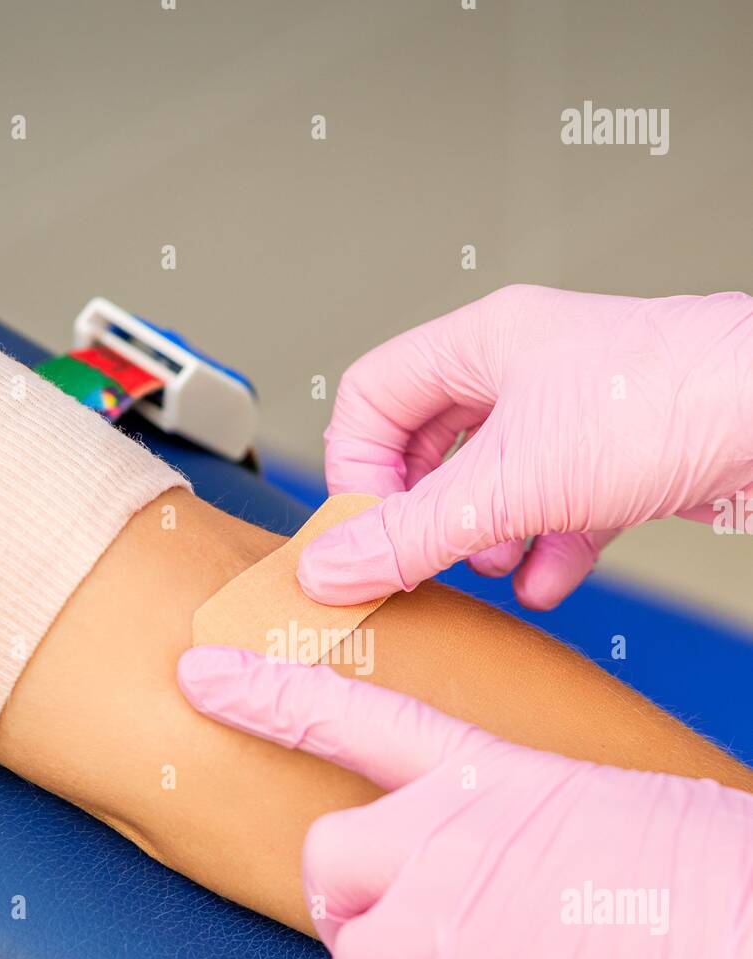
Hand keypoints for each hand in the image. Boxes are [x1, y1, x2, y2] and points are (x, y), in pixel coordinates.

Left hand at [179, 646, 752, 958]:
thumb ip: (508, 824)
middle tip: (407, 925)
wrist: (747, 943)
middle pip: (325, 867)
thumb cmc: (701, 872)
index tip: (204, 675)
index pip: (354, 719)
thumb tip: (493, 871)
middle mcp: (440, 844)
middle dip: (352, 903)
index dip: (271, 696)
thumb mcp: (593, 802)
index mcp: (483, 779)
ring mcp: (439, 932)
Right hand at [299, 284, 752, 608]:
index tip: (365, 532)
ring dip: (482, 537)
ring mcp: (571, 416)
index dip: (357, 468)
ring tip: (489, 564)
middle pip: (430, 445)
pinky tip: (546, 582)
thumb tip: (331, 569)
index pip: (373, 397)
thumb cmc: (657, 403)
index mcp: (480, 344)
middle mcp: (522, 372)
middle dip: (422, 511)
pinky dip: (543, 550)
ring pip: (493, 482)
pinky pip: (555, 509)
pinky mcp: (616, 460)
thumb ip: (411, 535)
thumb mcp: (507, 483)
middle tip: (416, 556)